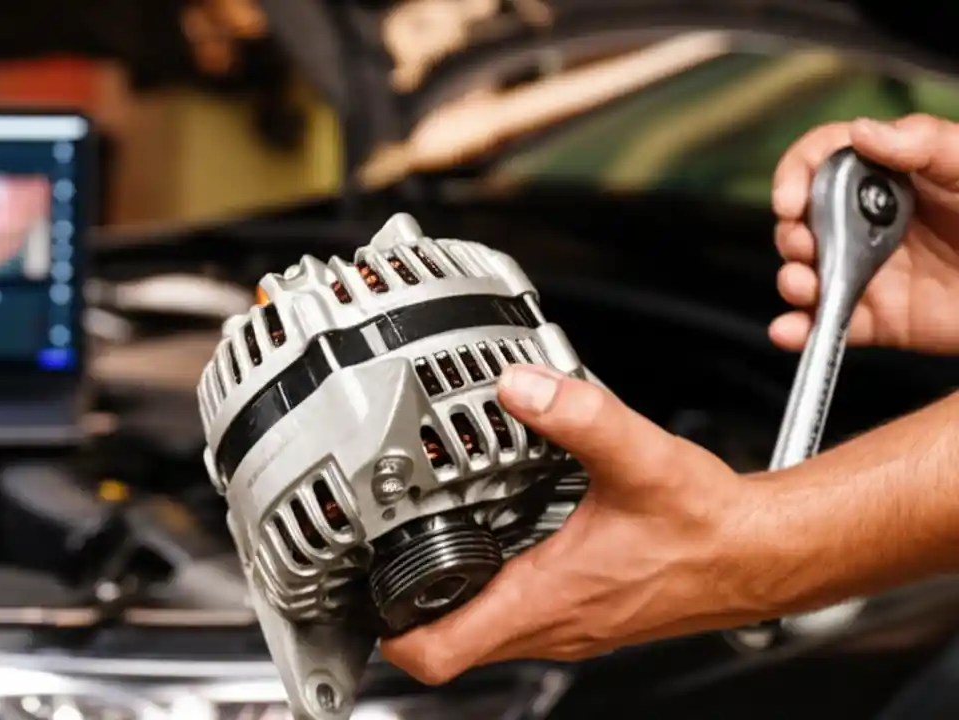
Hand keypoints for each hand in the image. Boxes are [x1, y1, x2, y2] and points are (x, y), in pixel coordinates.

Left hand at [380, 364, 773, 684]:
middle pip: (452, 648)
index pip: (441, 654)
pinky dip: (493, 591)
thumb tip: (519, 387)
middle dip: (409, 614)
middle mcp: (552, 626)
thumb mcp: (637, 458)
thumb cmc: (710, 526)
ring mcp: (571, 626)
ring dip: (451, 602)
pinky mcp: (589, 614)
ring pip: (486, 635)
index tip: (364, 599)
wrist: (763, 553)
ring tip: (430, 549)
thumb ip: (575, 415)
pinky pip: (519, 618)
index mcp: (546, 599)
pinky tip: (499, 544)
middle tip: (382, 563)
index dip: (390, 634)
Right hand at [771, 114, 958, 354]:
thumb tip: (860, 132)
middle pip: (805, 221)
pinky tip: (793, 330)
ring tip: (804, 286)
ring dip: (792, 280)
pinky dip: (799, 330)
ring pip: (808, 273)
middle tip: (805, 246)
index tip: (792, 199)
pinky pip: (828, 325)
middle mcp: (872, 223)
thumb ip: (926, 143)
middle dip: (791, 234)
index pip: (823, 161)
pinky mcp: (878, 318)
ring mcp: (872, 271)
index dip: (797, 175)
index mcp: (890, 177)